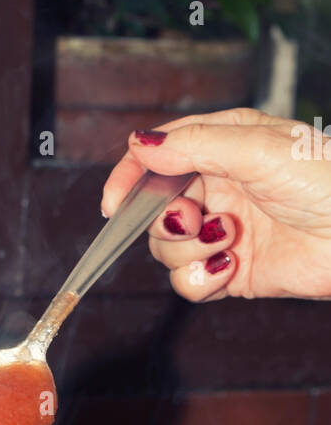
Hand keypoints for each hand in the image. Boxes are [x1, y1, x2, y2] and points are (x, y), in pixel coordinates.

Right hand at [101, 108, 330, 300]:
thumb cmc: (326, 180)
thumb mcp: (256, 149)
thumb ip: (193, 144)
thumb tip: (139, 143)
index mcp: (222, 145)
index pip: (157, 155)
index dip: (129, 178)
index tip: (115, 205)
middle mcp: (218, 187)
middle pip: (154, 208)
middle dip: (167, 220)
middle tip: (195, 220)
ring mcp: (222, 230)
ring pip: (166, 248)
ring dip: (189, 251)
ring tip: (228, 242)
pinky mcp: (231, 270)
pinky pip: (189, 281)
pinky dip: (202, 280)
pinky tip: (230, 268)